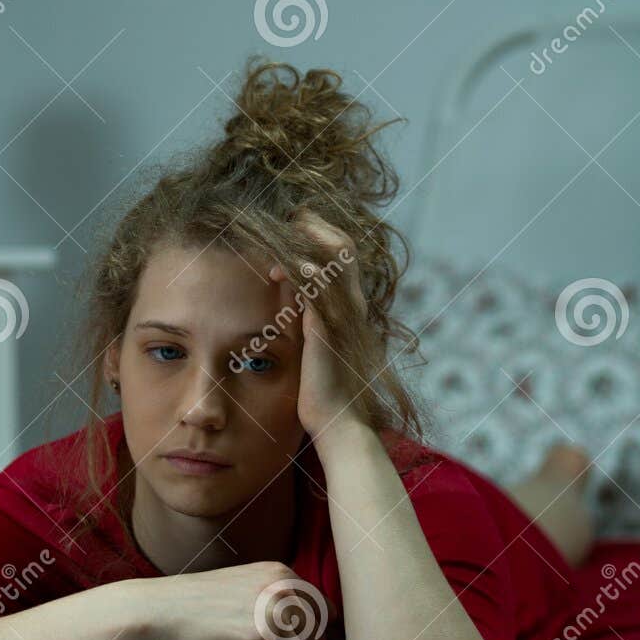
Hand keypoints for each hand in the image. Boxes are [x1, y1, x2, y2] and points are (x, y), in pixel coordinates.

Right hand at [132, 560, 329, 639]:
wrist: (160, 609)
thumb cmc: (202, 602)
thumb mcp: (248, 585)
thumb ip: (285, 596)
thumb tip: (330, 622)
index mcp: (282, 572)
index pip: (324, 612)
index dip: (309, 633)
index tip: (284, 638)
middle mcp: (283, 588)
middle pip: (315, 638)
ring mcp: (272, 612)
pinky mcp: (259, 638)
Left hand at [268, 210, 371, 438]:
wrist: (337, 422)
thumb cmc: (322, 385)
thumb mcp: (314, 337)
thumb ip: (306, 307)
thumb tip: (289, 280)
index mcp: (347, 306)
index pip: (342, 253)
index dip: (322, 232)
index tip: (296, 222)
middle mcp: (349, 307)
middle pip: (344, 248)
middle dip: (317, 227)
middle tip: (292, 217)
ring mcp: (341, 320)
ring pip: (336, 267)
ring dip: (310, 246)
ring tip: (289, 231)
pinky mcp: (327, 336)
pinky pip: (322, 300)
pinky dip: (312, 280)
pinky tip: (298, 268)